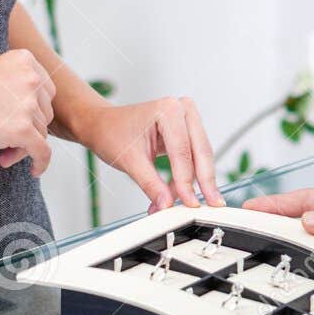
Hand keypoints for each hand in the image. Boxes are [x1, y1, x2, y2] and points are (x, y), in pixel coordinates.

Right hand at [0, 49, 55, 177]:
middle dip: (29, 130)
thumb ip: (20, 90)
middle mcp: (30, 77)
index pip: (46, 92)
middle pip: (45, 114)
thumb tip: (43, 124)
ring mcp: (27, 103)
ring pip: (41, 135)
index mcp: (24, 60)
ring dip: (22, 147)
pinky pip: (43, 152)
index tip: (14, 122)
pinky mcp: (22, 128)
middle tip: (4, 142)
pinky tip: (34, 170)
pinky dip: (41, 163)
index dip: (33, 111)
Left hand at [84, 96, 223, 210]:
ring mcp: (187, 118)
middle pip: (200, 151)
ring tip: (185, 203)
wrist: (103, 126)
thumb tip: (167, 204)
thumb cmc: (112, 133)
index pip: (182, 151)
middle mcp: (182, 109)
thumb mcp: (130, 161)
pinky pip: (194, 157)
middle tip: (209, 204)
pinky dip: (188, 177)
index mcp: (168, 110)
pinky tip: (181, 193)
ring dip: (195, 182)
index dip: (187, 180)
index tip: (190, 202)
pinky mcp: (187, 131)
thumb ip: (151, 184)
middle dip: (203, 182)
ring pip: (201, 156)